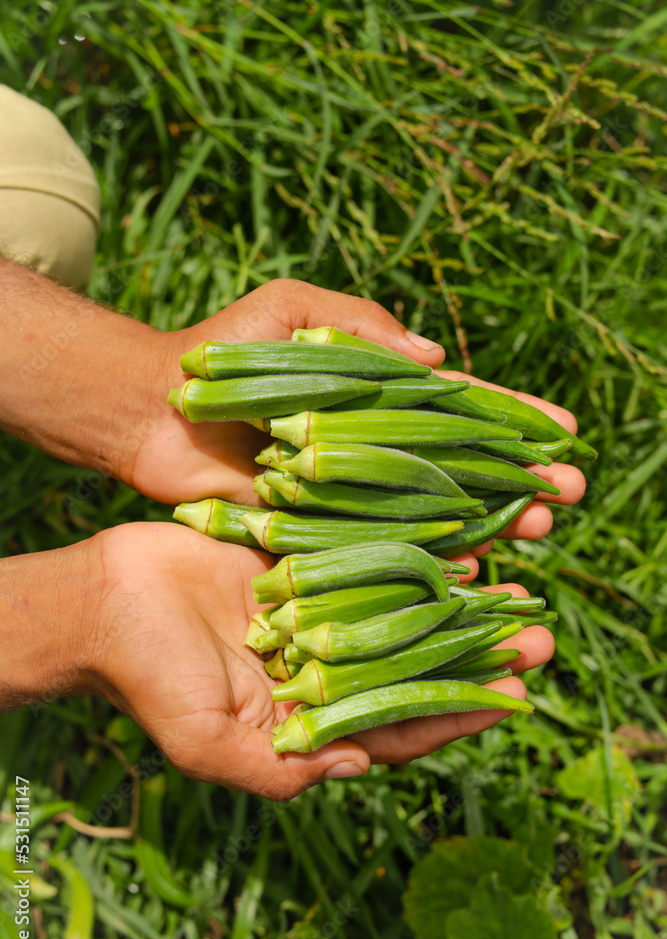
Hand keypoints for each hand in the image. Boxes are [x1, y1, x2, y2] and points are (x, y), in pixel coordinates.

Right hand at [79, 522, 548, 799]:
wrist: (101, 601)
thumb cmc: (147, 679)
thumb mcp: (209, 744)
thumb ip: (281, 770)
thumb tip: (360, 766)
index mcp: (306, 720)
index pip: (396, 723)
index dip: (456, 712)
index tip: (514, 696)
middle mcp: (318, 666)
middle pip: (411, 661)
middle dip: (473, 653)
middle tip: (537, 638)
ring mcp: (311, 613)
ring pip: (397, 608)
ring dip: (454, 600)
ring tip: (515, 584)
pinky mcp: (298, 564)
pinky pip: (364, 557)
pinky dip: (408, 552)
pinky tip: (455, 541)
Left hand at [127, 279, 584, 565]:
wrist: (152, 408)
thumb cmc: (219, 351)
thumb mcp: (293, 313)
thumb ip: (362, 328)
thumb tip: (438, 361)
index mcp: (373, 391)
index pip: (457, 406)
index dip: (511, 418)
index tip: (564, 431)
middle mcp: (369, 444)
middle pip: (458, 463)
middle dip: (516, 476)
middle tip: (566, 495)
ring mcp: (346, 489)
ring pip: (431, 509)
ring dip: (488, 520)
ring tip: (537, 531)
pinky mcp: (316, 528)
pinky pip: (378, 545)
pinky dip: (424, 557)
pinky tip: (471, 569)